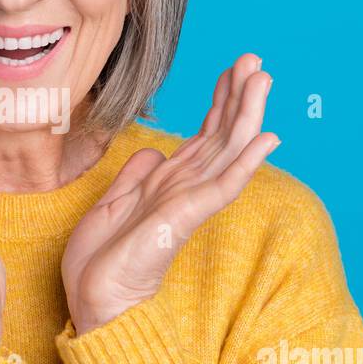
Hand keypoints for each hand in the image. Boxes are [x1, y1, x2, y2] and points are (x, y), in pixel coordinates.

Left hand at [61, 53, 278, 333]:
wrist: (95, 302)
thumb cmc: (101, 263)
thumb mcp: (112, 204)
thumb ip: (136, 175)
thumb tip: (154, 148)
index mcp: (168, 183)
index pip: (203, 135)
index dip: (219, 101)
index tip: (232, 70)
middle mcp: (185, 189)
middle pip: (221, 135)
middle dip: (238, 96)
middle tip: (255, 61)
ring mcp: (189, 203)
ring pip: (227, 150)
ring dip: (247, 115)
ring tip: (263, 80)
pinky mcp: (186, 218)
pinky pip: (223, 186)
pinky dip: (246, 162)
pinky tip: (267, 139)